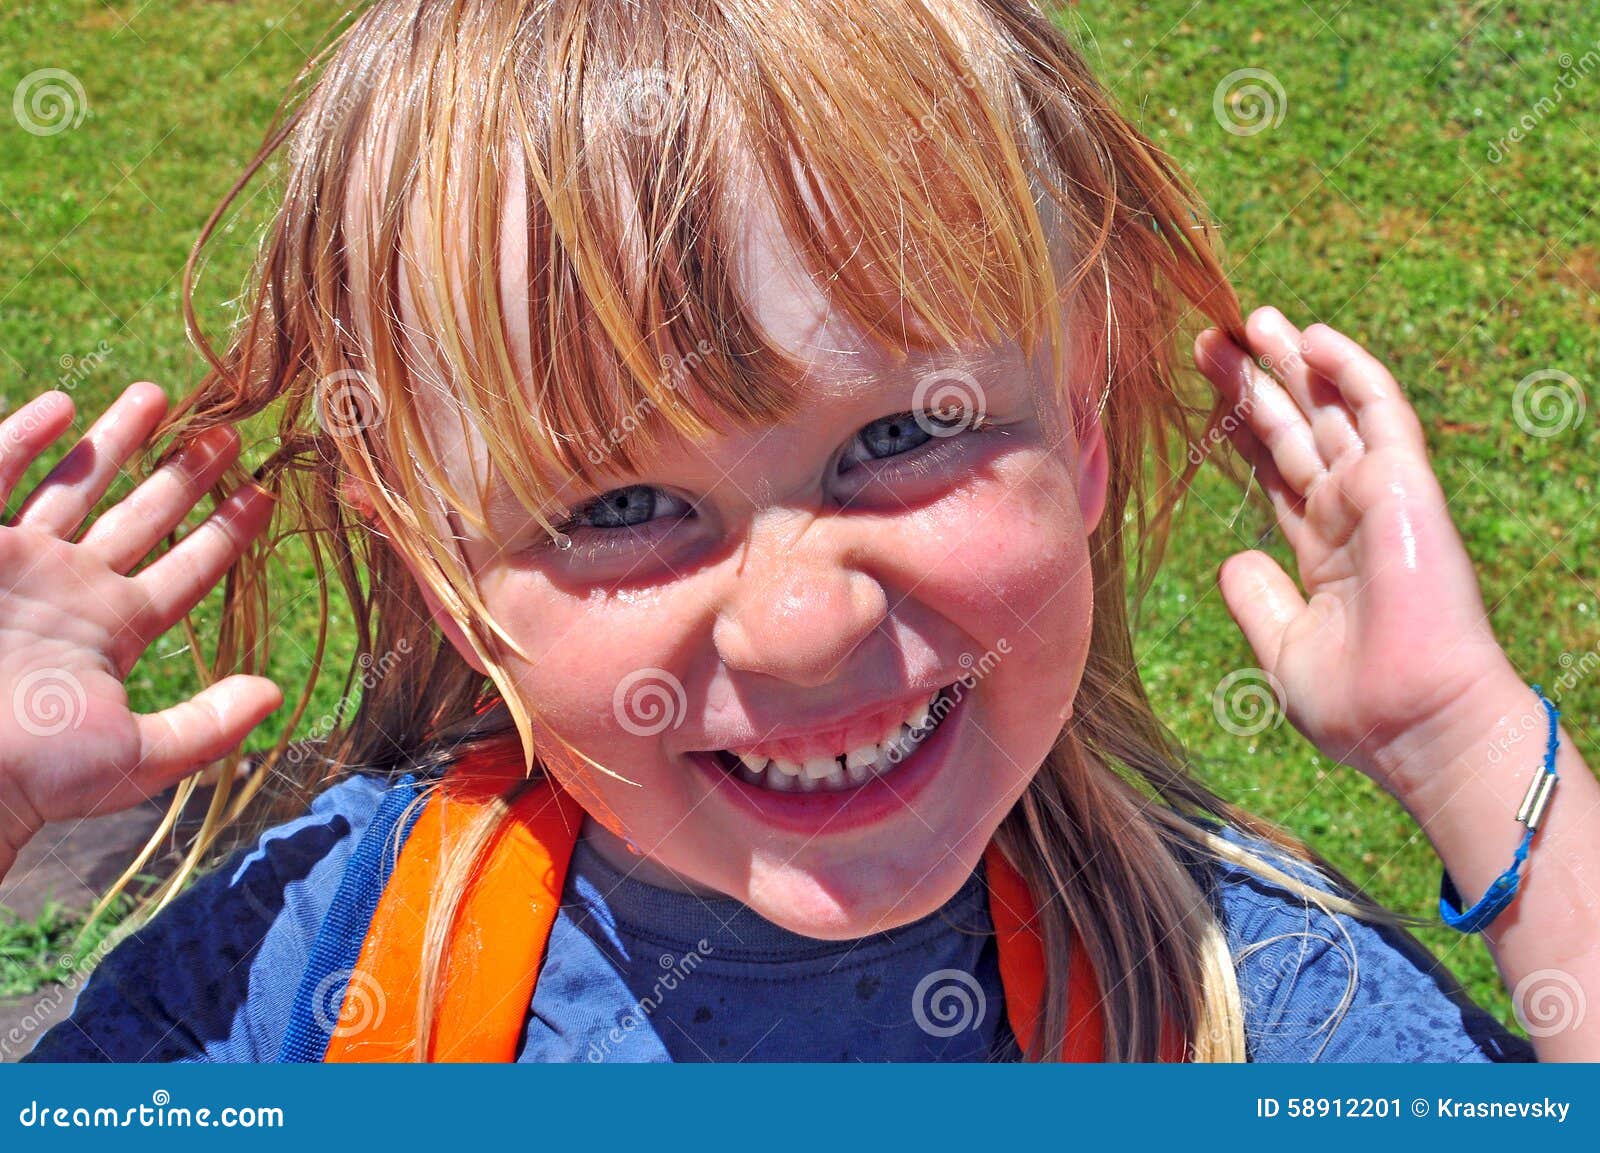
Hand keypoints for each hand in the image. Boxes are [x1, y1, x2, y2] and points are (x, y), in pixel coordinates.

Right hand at [0, 383, 280, 862]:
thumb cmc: (36, 773)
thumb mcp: (137, 756)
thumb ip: (208, 725)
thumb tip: (276, 694)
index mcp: (114, 625)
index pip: (187, 566)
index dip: (227, 530)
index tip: (266, 491)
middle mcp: (69, 585)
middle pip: (139, 513)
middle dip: (182, 472)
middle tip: (227, 430)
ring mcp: (16, 561)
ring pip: (74, 482)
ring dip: (112, 438)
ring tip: (157, 394)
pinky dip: (22, 438)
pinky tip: (61, 404)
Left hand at [1193, 308, 1515, 804]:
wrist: (1418, 728)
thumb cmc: (1359, 707)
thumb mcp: (1284, 648)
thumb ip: (1257, 598)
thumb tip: (1233, 559)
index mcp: (1321, 552)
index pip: (1275, 471)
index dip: (1240, 428)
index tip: (1202, 391)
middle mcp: (1349, 516)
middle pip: (1293, 431)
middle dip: (1252, 384)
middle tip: (1211, 339)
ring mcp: (1378, 498)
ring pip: (1331, 410)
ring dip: (1293, 363)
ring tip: (1253, 318)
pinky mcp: (1405, 487)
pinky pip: (1378, 412)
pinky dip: (1348, 369)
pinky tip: (1312, 336)